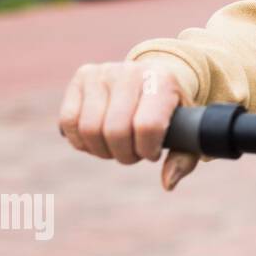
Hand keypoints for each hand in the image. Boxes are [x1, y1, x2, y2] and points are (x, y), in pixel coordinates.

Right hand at [58, 62, 197, 190]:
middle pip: (115, 131)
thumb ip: (183, 158)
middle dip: (124, 154)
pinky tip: (97, 140)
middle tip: (134, 153)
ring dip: (102, 150)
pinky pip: (69, 121)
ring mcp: (104, 72)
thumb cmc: (172, 110)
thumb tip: (168, 183)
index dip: (146, 150)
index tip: (152, 152)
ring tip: (118, 146)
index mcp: (163, 81)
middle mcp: (132, 71)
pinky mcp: (82, 77)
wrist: (157, 77)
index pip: (147, 126)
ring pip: (89, 129)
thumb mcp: (186, 131)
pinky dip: (81, 141)